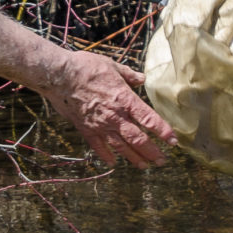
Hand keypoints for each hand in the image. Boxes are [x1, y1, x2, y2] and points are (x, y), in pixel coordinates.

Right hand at [39, 50, 176, 167]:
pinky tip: (113, 163)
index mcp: (125, 99)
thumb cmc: (86, 67)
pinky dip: (106, 156)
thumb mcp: (113, 66)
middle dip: (152, 152)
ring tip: (144, 166)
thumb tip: (142, 78)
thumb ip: (129, 75)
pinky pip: (98, 146)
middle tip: (162, 161)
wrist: (59, 76)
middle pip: (138, 139)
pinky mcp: (85, 129)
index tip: (173, 141)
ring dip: (134, 158)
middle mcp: (115, 116)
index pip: (149, 120)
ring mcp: (100, 125)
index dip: (163, 132)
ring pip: (121, 146)